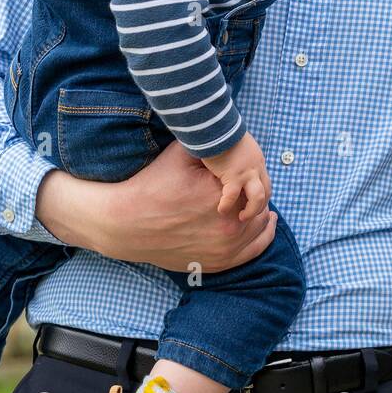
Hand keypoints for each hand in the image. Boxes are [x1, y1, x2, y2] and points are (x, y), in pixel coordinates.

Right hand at [35, 139, 276, 272]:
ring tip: (255, 200)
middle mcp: (229, 225)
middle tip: (243, 183)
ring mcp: (226, 248)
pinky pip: (254, 249)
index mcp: (223, 195)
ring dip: (260, 212)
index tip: (240, 168)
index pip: (253, 180)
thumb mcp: (181, 154)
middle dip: (253, 192)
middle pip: (259, 203)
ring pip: (260, 226)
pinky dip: (263, 235)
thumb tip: (230, 129)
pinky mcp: (219, 263)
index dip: (248, 172)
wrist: (125, 223)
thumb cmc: (152, 185)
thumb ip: (211, 143)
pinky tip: (266, 223)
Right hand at [204, 132, 271, 219]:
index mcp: (257, 162)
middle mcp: (256, 168)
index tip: (253, 204)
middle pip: (266, 192)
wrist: (217, 125)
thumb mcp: (235, 146)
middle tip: (248, 215)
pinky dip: (227, 204)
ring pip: (258, 197)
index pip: (265, 183)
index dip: (262, 196)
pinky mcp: (233, 175)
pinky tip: (221, 210)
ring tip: (241, 218)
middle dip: (260, 207)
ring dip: (251, 210)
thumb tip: (230, 163)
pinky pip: (232, 196)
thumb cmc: (220, 133)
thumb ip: (237, 158)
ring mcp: (246, 173)